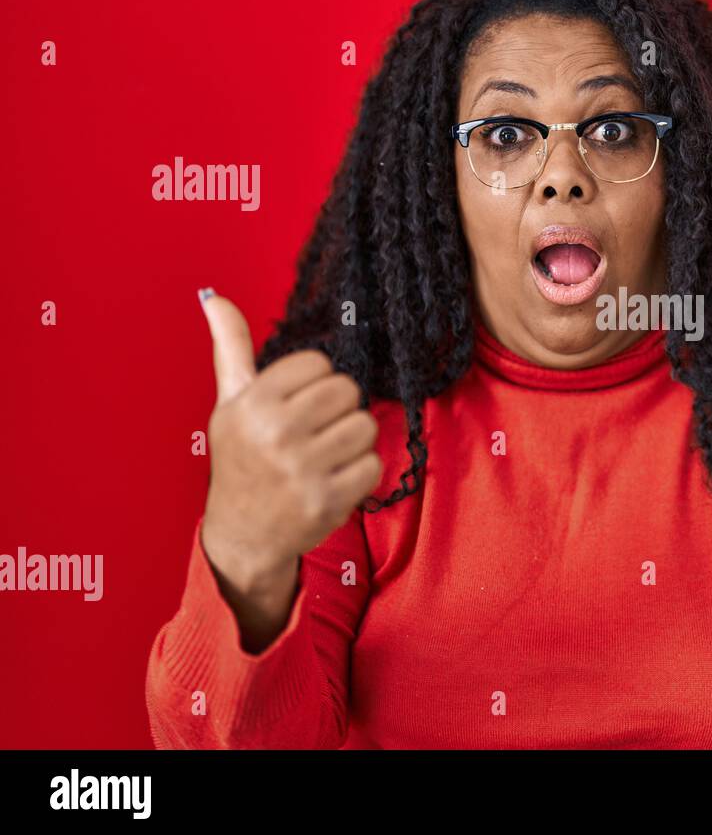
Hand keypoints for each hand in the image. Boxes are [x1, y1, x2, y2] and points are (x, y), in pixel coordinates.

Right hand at [196, 289, 382, 599]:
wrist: (242, 535)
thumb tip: (216, 298)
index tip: (298, 404)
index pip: (318, 363)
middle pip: (347, 391)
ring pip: (366, 425)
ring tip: (326, 455)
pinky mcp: (327, 500)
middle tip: (317, 430)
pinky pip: (373, 464)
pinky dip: (361, 472)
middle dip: (339, 409)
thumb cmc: (240, 460)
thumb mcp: (230, 404)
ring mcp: (302, 469)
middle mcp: (276, 433)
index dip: (315, 382)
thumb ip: (232, 349)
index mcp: (252, 403)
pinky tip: (334, 479)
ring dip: (353, 441)